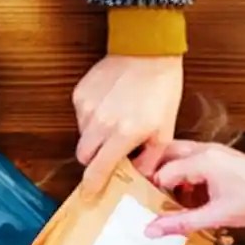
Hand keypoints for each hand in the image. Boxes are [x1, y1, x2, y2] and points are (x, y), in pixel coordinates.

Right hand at [74, 55, 182, 194]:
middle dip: (94, 158)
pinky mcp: (80, 94)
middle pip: (84, 156)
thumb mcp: (165, 128)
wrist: (146, 50)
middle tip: (109, 151)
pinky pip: (80, 116)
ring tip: (115, 120)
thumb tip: (140, 177)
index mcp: (123, 134)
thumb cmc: (161, 88)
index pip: (98, 169)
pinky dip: (92, 117)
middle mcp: (100, 123)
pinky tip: (109, 104)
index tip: (89, 195)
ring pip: (82, 135)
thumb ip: (150, 158)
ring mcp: (87, 108)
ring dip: (95, 136)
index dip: (92, 185)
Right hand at [144, 142, 244, 235]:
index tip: (145, 207)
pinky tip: (185, 195)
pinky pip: (191, 159)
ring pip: (177, 154)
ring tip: (162, 197)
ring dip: (167, 172)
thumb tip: (151, 230)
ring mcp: (213, 151)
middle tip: (142, 194)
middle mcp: (205, 150)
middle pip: (164, 153)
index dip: (151, 192)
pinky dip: (182, 173)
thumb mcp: (216, 215)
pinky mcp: (220, 157)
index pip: (163, 173)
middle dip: (151, 172)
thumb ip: (181, 222)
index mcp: (201, 161)